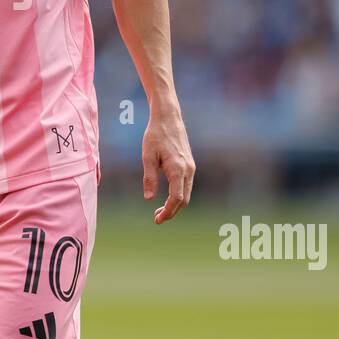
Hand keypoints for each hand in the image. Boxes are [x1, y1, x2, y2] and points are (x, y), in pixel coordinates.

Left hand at [141, 106, 194, 224]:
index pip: (176, 198)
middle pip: (184, 200)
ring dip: (175, 205)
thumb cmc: (155, 135)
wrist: (168, 118)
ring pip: (186, 193)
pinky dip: (179, 196)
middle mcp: (188, 170)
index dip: (168, 212)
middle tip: (156, 218)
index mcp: (178, 169)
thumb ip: (150, 178)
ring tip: (160, 211)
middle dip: (171, 212)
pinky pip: (186, 186)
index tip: (157, 220)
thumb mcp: (148, 156)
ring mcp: (191, 167)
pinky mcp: (190, 164)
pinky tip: (167, 198)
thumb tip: (149, 199)